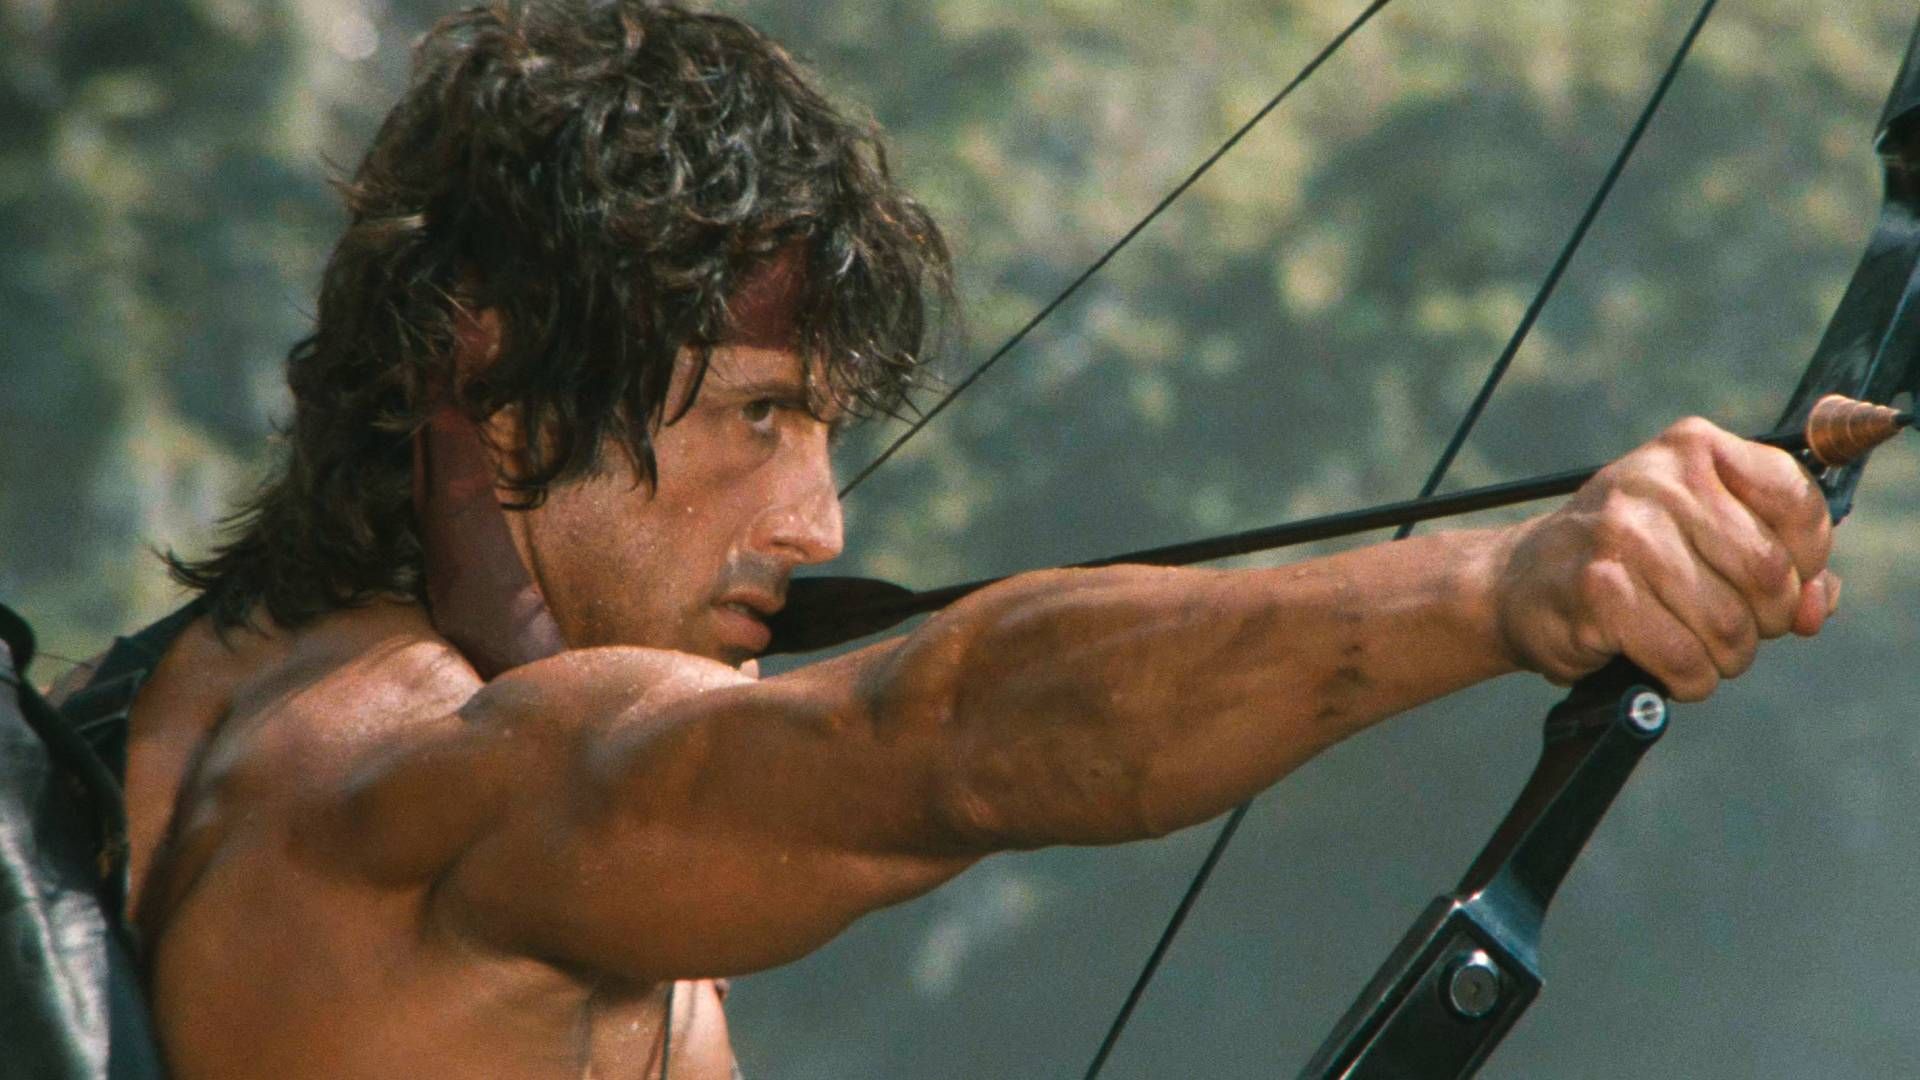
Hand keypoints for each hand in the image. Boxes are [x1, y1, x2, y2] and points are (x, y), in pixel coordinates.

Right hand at [1494, 417, 1839, 701]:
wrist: (1517, 582)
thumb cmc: (1624, 558)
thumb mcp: (1702, 534)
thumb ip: (1779, 562)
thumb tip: (1817, 607)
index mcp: (1692, 448)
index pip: (1797, 504)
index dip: (1805, 562)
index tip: (1777, 586)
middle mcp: (1657, 481)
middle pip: (1768, 574)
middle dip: (1764, 622)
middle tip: (1731, 629)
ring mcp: (1624, 534)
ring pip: (1730, 625)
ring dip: (1724, 658)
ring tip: (1693, 649)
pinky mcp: (1600, 591)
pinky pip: (1685, 658)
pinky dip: (1688, 680)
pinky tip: (1665, 667)